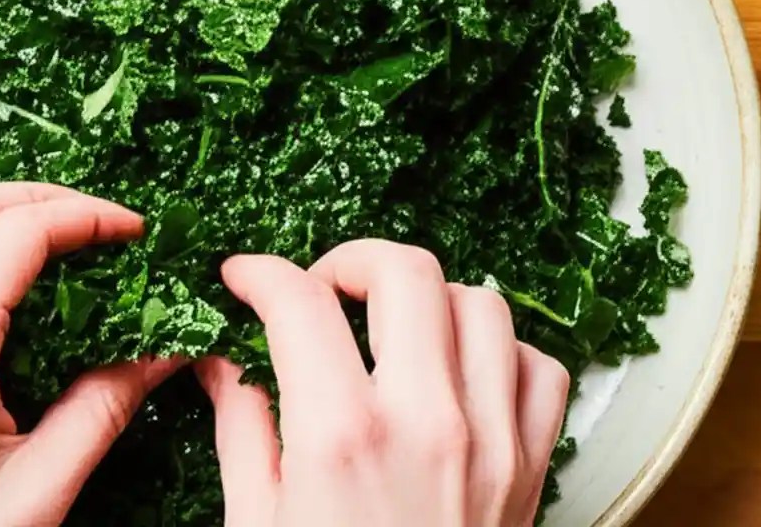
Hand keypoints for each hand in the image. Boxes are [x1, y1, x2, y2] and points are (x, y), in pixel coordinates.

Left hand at [0, 183, 181, 526]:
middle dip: (40, 196)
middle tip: (102, 221)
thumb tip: (164, 351)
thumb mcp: (34, 491)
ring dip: (1, 219)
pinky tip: (13, 291)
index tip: (136, 230)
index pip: (15, 234)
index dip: (85, 217)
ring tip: (67, 247)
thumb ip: (104, 408)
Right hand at [196, 239, 570, 526]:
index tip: (245, 277)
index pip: (298, 301)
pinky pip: (537, 368)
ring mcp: (490, 440)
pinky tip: (458, 371)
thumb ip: (243, 431)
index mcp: (340, 435)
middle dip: (351, 260)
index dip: (260, 273)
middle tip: (322, 288)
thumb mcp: (259, 524)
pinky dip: (500, 352)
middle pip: (405, 272)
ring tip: (391, 326)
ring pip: (481, 304)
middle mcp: (424, 421)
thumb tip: (224, 366)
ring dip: (428, 300)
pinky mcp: (531, 466)